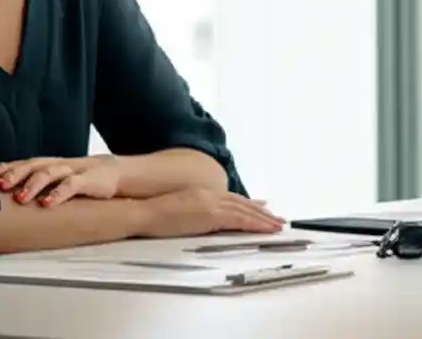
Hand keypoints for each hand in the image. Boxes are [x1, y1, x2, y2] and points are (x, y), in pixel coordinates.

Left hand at [0, 156, 120, 206]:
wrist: (112, 173)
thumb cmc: (76, 180)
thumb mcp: (53, 182)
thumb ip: (33, 186)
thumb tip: (3, 203)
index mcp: (43, 165)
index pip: (18, 163)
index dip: (1, 170)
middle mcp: (53, 165)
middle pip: (30, 165)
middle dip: (13, 174)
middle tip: (0, 186)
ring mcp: (70, 170)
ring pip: (48, 173)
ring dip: (33, 184)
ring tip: (20, 198)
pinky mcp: (87, 180)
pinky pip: (71, 184)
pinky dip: (58, 193)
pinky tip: (48, 204)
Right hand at [136, 187, 285, 237]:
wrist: (143, 213)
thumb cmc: (152, 215)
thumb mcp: (175, 211)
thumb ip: (191, 212)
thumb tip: (198, 219)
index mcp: (200, 193)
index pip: (230, 198)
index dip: (247, 203)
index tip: (260, 206)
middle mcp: (209, 194)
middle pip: (241, 203)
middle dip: (260, 211)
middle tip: (276, 218)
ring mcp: (211, 203)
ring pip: (245, 210)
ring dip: (263, 218)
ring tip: (277, 225)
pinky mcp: (211, 214)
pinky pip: (240, 219)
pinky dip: (256, 223)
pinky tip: (266, 228)